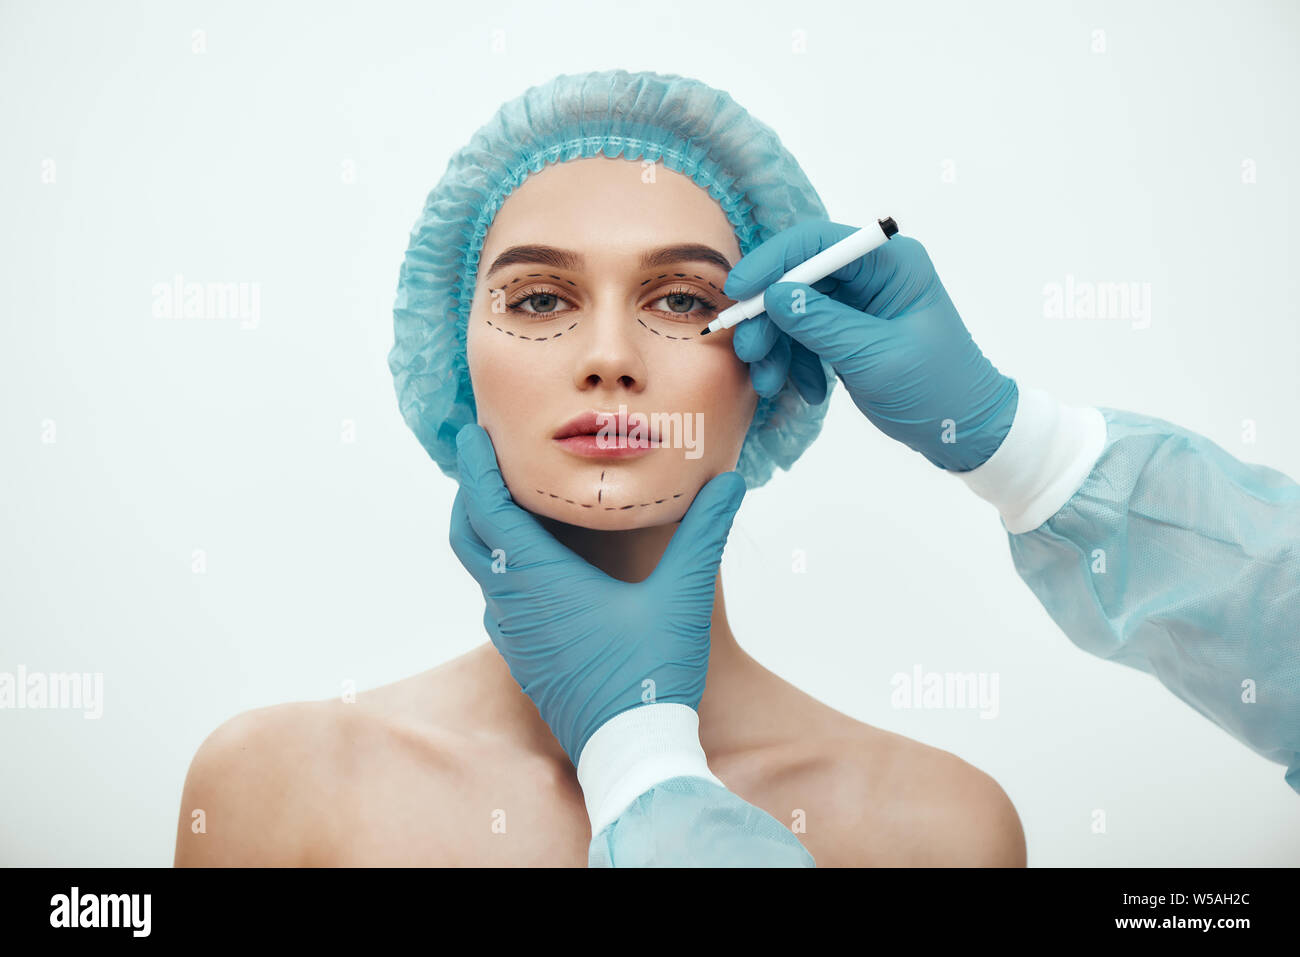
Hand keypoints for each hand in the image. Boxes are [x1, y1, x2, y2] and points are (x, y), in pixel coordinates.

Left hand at [448, 424, 745, 766]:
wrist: (630, 756)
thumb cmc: (651, 677)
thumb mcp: (681, 597)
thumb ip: (704, 533)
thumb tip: (730, 481)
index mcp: (540, 580)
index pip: (487, 508)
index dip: (475, 465)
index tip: (471, 431)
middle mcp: (514, 604)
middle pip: (467, 534)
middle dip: (470, 491)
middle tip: (485, 458)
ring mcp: (513, 636)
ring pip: (480, 570)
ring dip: (484, 530)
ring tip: (510, 501)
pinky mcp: (523, 659)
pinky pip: (496, 599)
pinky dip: (500, 566)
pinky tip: (535, 565)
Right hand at [726, 221, 1017, 470]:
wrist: (964, 432)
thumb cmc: (938, 390)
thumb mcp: (875, 358)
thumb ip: (822, 324)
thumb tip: (774, 295)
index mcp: (891, 264)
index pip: (817, 242)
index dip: (772, 261)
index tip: (739, 292)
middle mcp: (872, 275)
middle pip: (798, 277)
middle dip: (768, 316)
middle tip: (750, 352)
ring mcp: (858, 305)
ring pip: (794, 311)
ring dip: (777, 347)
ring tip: (772, 384)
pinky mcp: (848, 333)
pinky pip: (804, 337)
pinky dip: (796, 364)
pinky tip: (809, 392)